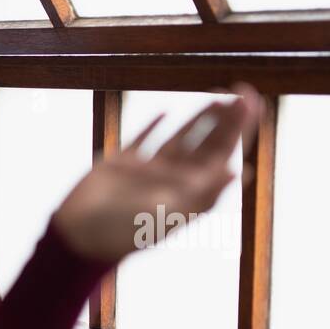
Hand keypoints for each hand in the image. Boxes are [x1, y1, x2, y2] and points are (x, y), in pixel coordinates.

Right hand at [51, 84, 260, 264]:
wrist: (78, 236)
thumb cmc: (124, 229)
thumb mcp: (168, 211)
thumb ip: (202, 192)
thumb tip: (239, 172)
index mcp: (188, 194)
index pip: (223, 156)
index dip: (240, 130)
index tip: (251, 103)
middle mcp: (172, 181)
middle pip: (207, 145)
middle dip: (227, 120)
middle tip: (242, 91)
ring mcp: (147, 172)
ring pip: (181, 141)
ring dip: (200, 120)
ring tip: (217, 97)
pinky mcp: (121, 166)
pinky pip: (142, 141)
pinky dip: (153, 127)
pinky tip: (164, 113)